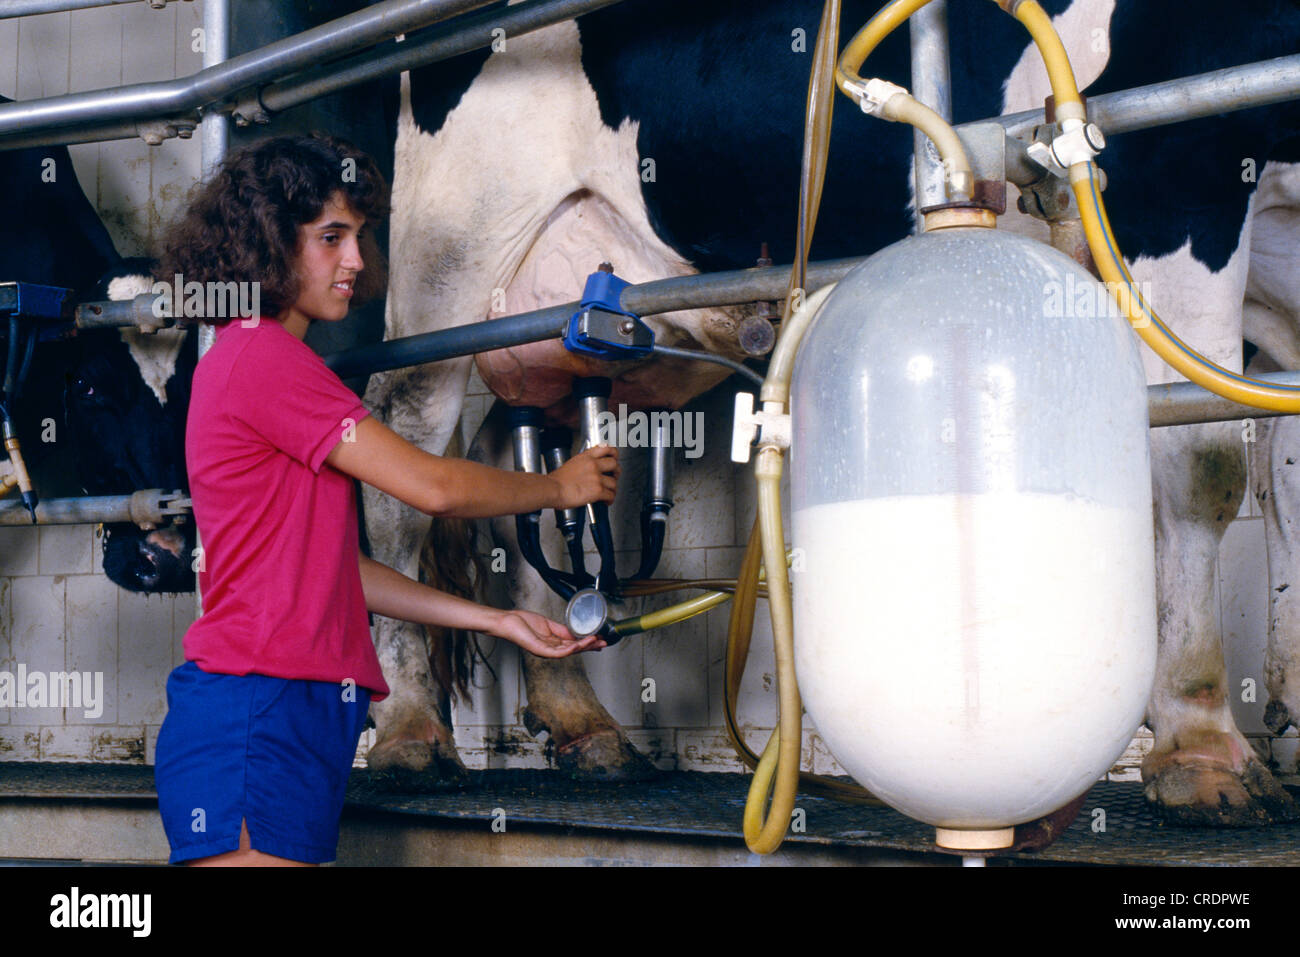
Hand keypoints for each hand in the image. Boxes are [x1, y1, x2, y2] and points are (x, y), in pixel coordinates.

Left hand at [491, 608, 606, 657]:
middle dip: (591, 646)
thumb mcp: (549, 625)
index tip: (600, 640)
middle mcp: (551, 650)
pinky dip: (573, 648)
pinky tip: (582, 643)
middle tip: (605, 644)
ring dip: (585, 647)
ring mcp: (547, 651)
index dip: (588, 643)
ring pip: (570, 651)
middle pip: (575, 649)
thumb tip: (577, 632)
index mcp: (553, 643)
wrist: (509, 622)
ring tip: (597, 641)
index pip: (574, 644)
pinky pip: (560, 651)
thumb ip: (563, 630)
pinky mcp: (542, 651)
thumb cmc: (524, 623)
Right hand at [549, 444, 618, 508]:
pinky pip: (611, 495)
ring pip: (614, 483)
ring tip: (609, 493)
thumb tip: (587, 470)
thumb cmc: (556, 481)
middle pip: (615, 465)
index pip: (606, 449)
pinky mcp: (597, 491)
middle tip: (614, 477)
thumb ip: (582, 464)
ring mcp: (596, 478)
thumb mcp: (570, 464)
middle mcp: (593, 465)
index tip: (614, 458)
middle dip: (616, 472)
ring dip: (613, 489)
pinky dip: (610, 500)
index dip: (614, 453)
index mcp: (586, 457)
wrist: (552, 489)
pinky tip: (606, 502)